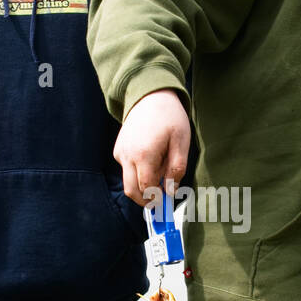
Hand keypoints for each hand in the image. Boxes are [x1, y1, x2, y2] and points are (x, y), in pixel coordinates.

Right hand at [114, 89, 190, 204]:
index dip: (156, 200)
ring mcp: (120, 153)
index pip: (146, 189)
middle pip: (131, 191)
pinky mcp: (118, 150)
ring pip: (128, 181)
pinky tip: (152, 159)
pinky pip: (127, 169)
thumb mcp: (181, 142)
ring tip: (161, 170)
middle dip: (145, 200)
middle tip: (160, 201)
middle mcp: (127, 156)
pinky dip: (138, 173)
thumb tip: (170, 190)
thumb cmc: (169, 117)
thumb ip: (176, 169)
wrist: (149, 96)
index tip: (165, 205)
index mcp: (144, 155)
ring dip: (143, 185)